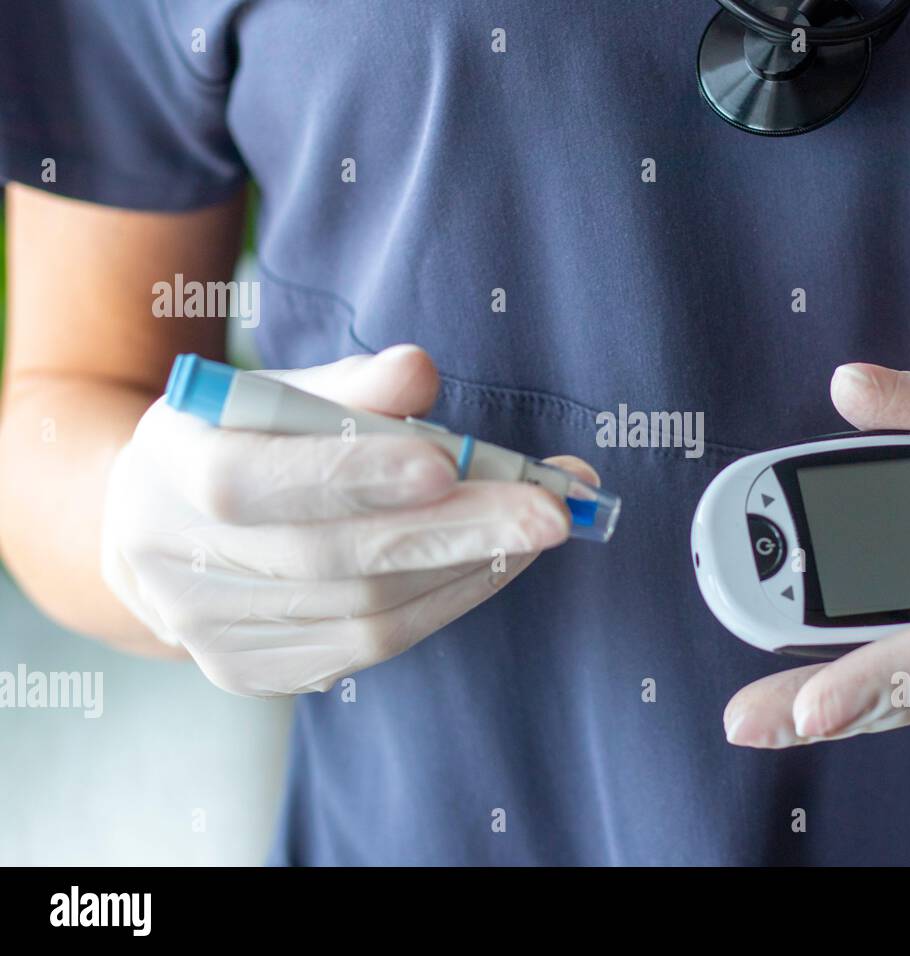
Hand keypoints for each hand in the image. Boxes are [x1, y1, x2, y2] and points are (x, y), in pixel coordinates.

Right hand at [101, 345, 592, 696]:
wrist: (159, 531)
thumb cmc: (238, 441)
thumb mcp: (272, 392)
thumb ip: (346, 386)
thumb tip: (419, 372)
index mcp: (167, 475)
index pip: (256, 482)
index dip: (351, 473)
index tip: (446, 462)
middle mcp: (179, 569)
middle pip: (332, 561)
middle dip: (455, 531)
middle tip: (550, 511)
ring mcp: (216, 635)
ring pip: (364, 613)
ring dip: (467, 567)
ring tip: (539, 528)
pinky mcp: (257, 673)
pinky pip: (371, 648)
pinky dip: (446, 600)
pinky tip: (495, 563)